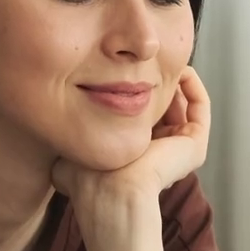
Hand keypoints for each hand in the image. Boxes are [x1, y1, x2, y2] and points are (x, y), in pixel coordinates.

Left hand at [52, 66, 212, 206]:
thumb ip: (67, 142)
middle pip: (164, 106)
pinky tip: (177, 67)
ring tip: (161, 59)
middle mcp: (161, 153)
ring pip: (182, 103)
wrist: (111, 192)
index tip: (120, 71)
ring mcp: (180, 150)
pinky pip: (200, 106)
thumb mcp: (72, 155)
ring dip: (173, 78)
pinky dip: (191, 83)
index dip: (133, 91)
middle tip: (144, 60)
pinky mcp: (195, 144)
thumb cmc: (88, 179)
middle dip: (155, 81)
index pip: (141, 116)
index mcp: (136, 155)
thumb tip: (50, 137)